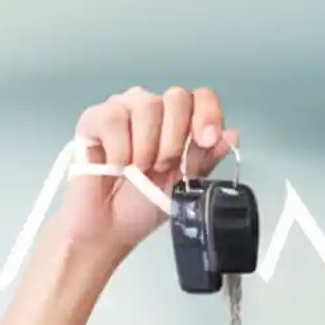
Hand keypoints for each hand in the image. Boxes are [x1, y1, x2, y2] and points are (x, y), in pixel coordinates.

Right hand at [56, 85, 238, 258]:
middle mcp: (153, 110)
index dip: (208, 114)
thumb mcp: (185, 185)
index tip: (205, 139)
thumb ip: (206, 159)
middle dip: (175, 138)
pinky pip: (114, 118)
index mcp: (179, 123)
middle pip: (177, 97)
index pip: (202, 97)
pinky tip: (117, 165)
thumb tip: (232, 135)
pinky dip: (120, 149)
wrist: (109, 228)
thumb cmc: (143, 205)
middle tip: (163, 166)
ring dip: (147, 146)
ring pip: (147, 105)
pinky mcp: (93, 118)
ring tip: (138, 169)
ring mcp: (123, 110)